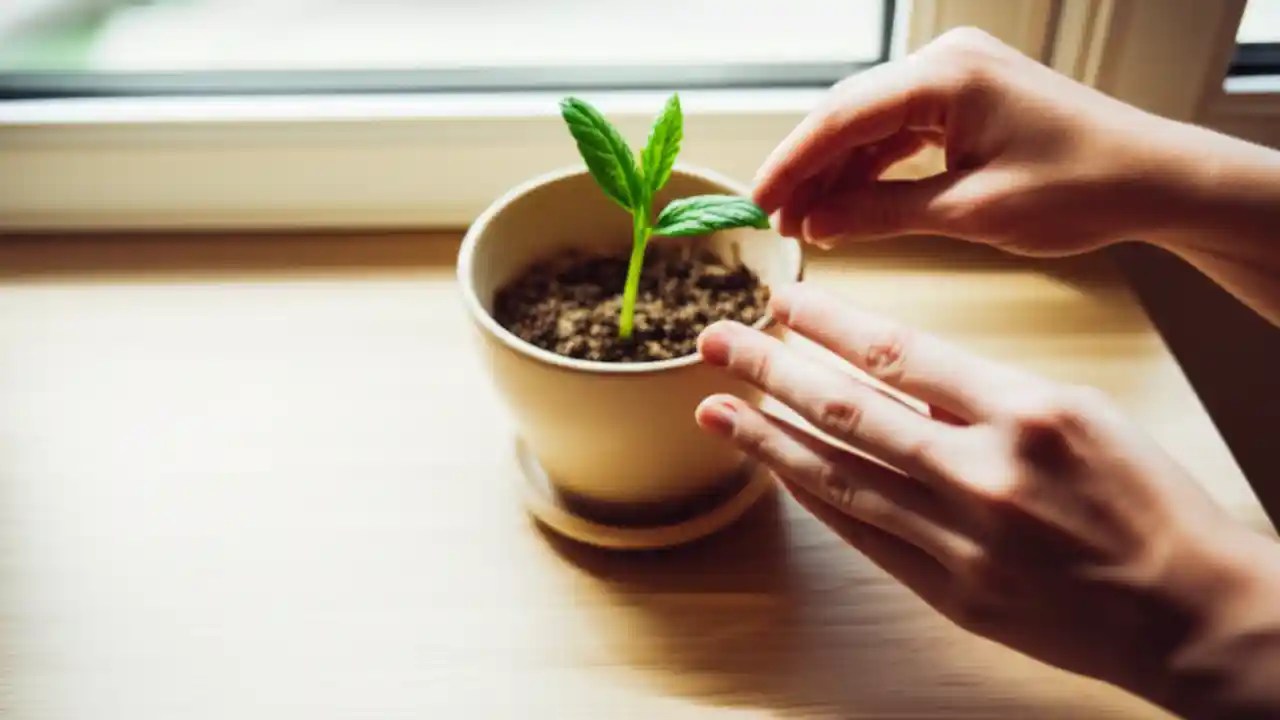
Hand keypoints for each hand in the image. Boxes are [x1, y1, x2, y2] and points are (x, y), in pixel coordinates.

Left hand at [694, 284, 1279, 717]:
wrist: (1187, 609)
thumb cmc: (1145, 501)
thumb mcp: (1078, 412)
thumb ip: (983, 393)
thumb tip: (893, 371)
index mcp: (1025, 411)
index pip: (899, 352)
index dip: (827, 325)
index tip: (780, 303)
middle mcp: (983, 474)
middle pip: (849, 410)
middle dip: (771, 371)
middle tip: (715, 341)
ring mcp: (961, 539)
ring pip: (839, 476)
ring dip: (767, 439)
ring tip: (714, 409)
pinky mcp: (950, 591)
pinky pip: (862, 533)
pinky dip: (813, 497)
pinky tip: (774, 470)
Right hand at [755, 26, 1279, 323]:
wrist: (1154, 178)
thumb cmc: (1080, 190)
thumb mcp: (970, 212)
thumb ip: (881, 213)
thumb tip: (813, 222)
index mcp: (945, 77)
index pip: (840, 117)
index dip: (791, 164)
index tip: (756, 204)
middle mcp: (945, 61)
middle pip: (848, 113)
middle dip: (808, 169)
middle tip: (776, 223)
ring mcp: (957, 74)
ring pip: (870, 122)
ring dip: (838, 171)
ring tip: (807, 223)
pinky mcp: (968, 95)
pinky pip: (900, 127)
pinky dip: (873, 166)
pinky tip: (849, 204)